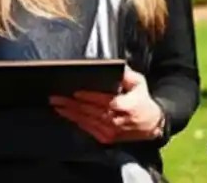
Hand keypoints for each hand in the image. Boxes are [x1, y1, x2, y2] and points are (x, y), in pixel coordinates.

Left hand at [50, 67, 164, 143]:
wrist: (151, 125)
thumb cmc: (142, 101)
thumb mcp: (139, 83)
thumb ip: (126, 75)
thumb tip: (114, 67)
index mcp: (124, 105)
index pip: (101, 100)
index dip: (87, 96)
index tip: (73, 92)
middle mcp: (115, 120)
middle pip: (89, 111)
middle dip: (70, 104)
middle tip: (55, 98)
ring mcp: (110, 131)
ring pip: (86, 120)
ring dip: (70, 113)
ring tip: (57, 106)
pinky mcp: (106, 138)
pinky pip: (88, 128)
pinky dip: (77, 121)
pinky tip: (68, 115)